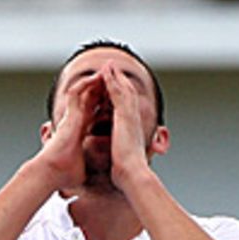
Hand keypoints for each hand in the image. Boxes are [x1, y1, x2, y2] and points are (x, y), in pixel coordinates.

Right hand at [36, 73, 106, 194]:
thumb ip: (88, 167)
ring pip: (83, 93)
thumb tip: (91, 180)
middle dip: (100, 90)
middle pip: (89, 100)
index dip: (101, 105)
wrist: (54, 172)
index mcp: (79, 132)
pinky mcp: (69, 114)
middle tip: (111, 80)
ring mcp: (71, 117)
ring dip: (94, 82)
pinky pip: (77, 92)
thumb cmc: (65, 174)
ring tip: (105, 73)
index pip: (92, 114)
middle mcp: (75, 122)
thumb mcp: (83, 168)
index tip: (112, 100)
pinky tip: (97, 77)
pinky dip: (86, 83)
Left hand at [104, 65, 155, 192]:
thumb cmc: (127, 174)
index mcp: (131, 130)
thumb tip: (117, 168)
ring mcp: (130, 116)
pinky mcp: (124, 116)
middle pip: (127, 94)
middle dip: (119, 80)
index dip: (121, 96)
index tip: (115, 87)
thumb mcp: (123, 161)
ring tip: (108, 64)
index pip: (126, 108)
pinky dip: (112, 81)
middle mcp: (133, 120)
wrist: (133, 175)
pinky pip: (117, 93)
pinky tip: (105, 72)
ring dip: (115, 76)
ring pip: (122, 90)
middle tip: (113, 67)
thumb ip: (120, 159)